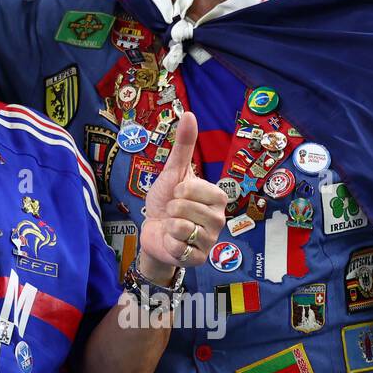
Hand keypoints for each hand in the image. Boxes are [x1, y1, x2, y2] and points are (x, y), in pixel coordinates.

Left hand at [139, 111, 226, 281]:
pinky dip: (169, 243)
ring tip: (173, 226)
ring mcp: (211, 241)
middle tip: (173, 211)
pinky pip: (178, 247)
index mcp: (218, 197)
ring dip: (169, 225)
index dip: (177, 190)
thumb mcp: (173, 172)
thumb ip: (184, 146)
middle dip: (170, 208)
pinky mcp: (199, 259)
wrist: (153, 230)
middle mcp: (219, 219)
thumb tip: (189, 113)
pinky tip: (173, 242)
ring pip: (181, 228)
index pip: (193, 189)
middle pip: (184, 209)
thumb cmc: (166, 199)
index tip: (178, 193)